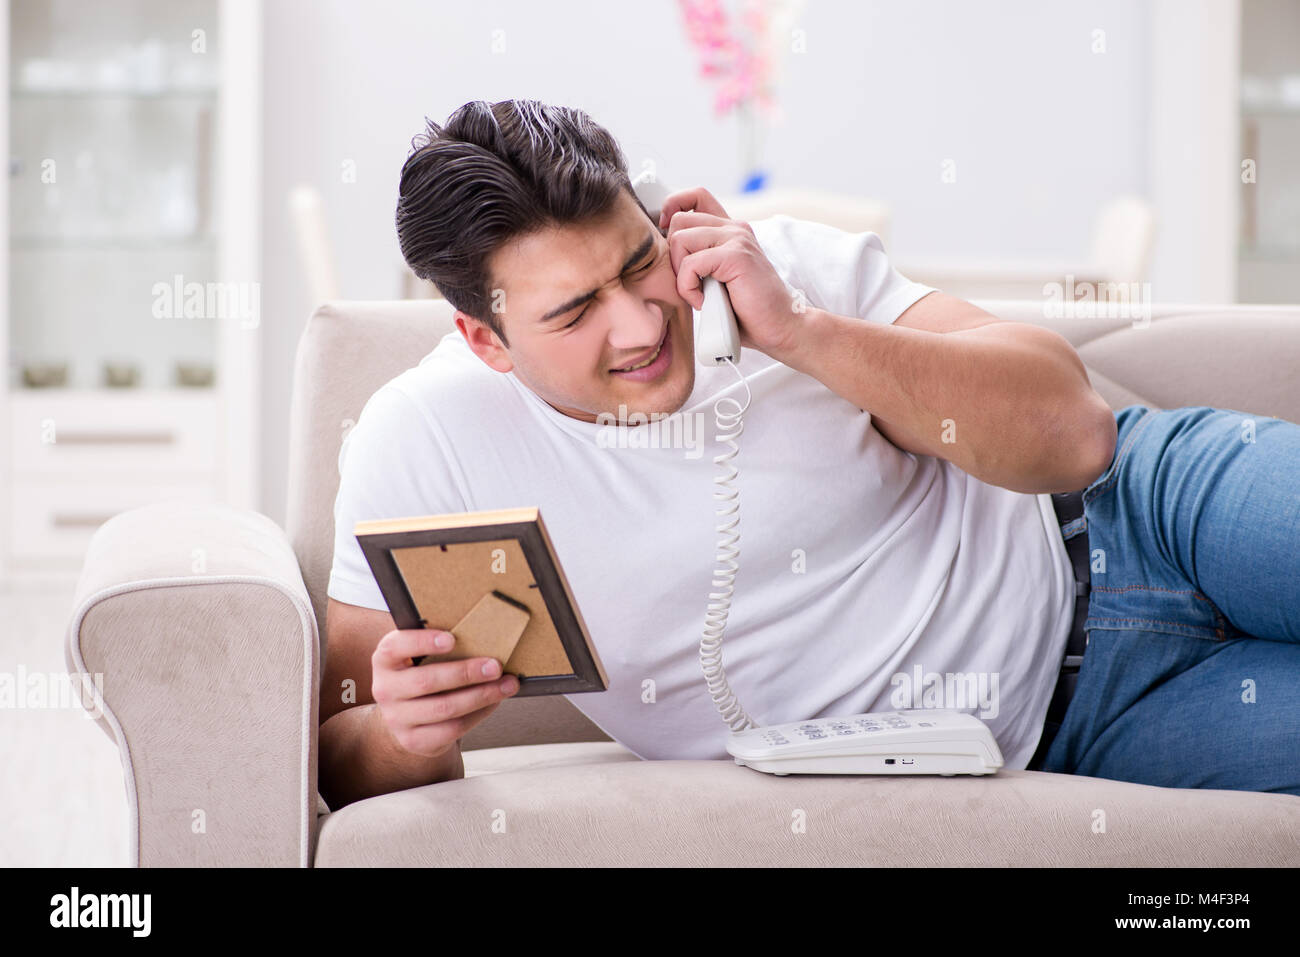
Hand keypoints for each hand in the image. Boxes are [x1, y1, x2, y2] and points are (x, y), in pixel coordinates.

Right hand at [370, 627, 519, 756]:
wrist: (407, 715)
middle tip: (495, 666)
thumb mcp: (420, 657)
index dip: (423, 642)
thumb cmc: (422, 674)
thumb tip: (484, 637)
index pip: (396, 647)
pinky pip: (452, 729)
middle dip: (466, 673)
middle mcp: (385, 689)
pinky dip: (479, 714)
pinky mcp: (414, 741)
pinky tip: (494, 702)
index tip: (452, 639)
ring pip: (444, 708)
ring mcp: (397, 718)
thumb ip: (440, 646)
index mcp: (385, 660)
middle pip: (426, 681)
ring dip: (481, 695)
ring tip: (506, 685)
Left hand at [658, 186, 807, 360]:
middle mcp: (734, 228)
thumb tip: (664, 252)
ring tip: (699, 294)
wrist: (780, 327)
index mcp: (730, 229)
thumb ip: (698, 259)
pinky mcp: (736, 256)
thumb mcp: (716, 278)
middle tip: (690, 283)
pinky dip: (688, 288)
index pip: (696, 196)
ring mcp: (736, 239)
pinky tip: (704, 302)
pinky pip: (690, 264)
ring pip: (680, 239)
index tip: (669, 237)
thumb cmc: (747, 311)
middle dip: (673, 255)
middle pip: (678, 220)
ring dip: (680, 274)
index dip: (673, 208)